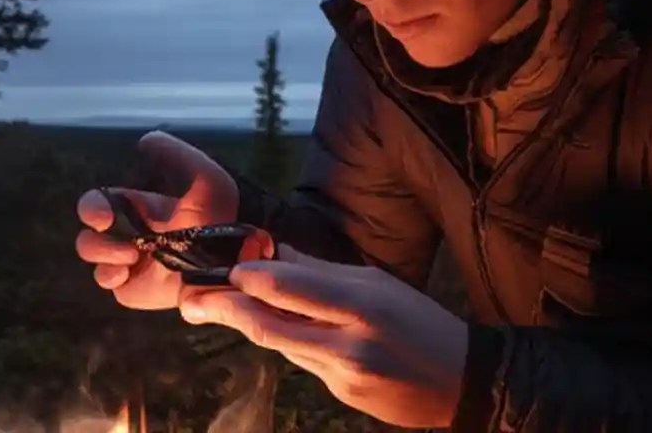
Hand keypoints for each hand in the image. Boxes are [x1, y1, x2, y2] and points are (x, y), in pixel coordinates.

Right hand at [75, 130, 238, 309]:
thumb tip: (146, 139)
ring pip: (95, 261)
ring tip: (131, 257)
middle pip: (88, 238)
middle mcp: (130, 236)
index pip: (98, 204)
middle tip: (119, 244)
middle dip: (94, 241)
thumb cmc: (222, 217)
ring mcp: (131, 264)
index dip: (91, 208)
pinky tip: (126, 273)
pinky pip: (111, 285)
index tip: (102, 215)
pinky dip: (111, 278)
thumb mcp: (206, 179)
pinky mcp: (137, 288)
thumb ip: (178, 155)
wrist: (234, 261)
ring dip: (104, 257)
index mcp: (139, 209)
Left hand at [178, 245, 467, 428]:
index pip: (291, 289)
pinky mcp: (340, 396)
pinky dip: (289, 342)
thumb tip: (274, 255)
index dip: (250, 279)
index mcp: (362, 304)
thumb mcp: (378, 283)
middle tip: (190, 301)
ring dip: (250, 324)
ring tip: (215, 307)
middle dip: (224, 310)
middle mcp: (348, 343)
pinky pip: (303, 363)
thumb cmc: (420, 321)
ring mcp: (342, 376)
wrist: (462, 380)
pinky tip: (282, 328)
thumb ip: (322, 272)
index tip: (227, 269)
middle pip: (269, 326)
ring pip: (281, 346)